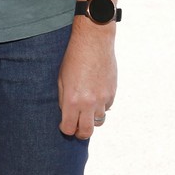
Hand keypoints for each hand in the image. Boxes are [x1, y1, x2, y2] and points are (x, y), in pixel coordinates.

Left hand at [57, 21, 116, 139]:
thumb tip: (66, 113)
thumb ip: (64, 99)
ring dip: (91, 118)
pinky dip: (101, 106)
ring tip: (86, 109)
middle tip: (76, 128)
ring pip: (99, 121)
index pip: (69, 128)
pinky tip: (95, 95)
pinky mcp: (112, 93)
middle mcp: (89, 103)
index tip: (64, 125)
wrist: (94, 42)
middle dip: (80, 133)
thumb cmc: (74, 57)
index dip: (65, 129)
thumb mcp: (61, 78)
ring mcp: (102, 99)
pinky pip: (106, 107)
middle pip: (86, 132)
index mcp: (73, 100)